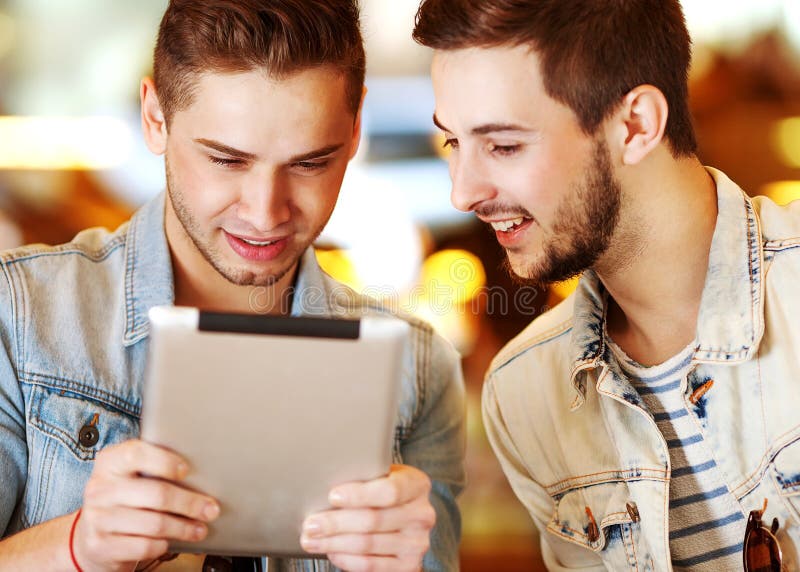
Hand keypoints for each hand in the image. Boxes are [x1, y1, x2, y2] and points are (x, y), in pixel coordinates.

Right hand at [72, 439, 219, 570]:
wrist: (90, 536)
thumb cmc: (123, 500)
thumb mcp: (129, 477)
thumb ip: (153, 469)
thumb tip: (200, 474)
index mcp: (109, 462)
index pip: (136, 454)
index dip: (165, 461)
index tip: (187, 470)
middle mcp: (100, 488)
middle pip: (156, 493)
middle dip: (190, 503)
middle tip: (210, 509)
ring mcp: (98, 518)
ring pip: (155, 523)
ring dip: (184, 528)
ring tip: (199, 529)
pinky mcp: (100, 546)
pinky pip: (144, 546)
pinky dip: (163, 544)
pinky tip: (171, 541)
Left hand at [300, 464, 434, 571]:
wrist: (406, 518)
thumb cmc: (384, 491)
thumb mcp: (382, 476)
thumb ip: (364, 476)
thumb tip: (324, 482)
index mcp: (417, 485)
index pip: (389, 491)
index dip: (359, 495)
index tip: (332, 496)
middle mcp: (422, 514)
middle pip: (373, 520)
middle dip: (336, 523)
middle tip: (311, 523)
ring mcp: (417, 543)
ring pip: (367, 544)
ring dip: (333, 543)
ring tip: (311, 539)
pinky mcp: (409, 566)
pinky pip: (371, 565)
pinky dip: (346, 559)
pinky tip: (331, 551)